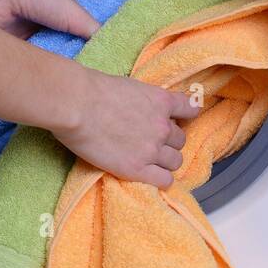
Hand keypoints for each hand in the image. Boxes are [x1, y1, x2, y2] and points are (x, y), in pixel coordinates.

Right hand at [53, 69, 199, 187]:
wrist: (76, 106)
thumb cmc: (93, 90)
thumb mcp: (128, 86)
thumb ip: (142, 100)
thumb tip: (138, 108)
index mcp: (161, 101)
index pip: (190, 109)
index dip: (183, 116)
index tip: (174, 120)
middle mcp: (162, 127)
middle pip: (181, 140)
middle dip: (168, 141)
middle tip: (150, 141)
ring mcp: (152, 150)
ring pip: (176, 162)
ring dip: (165, 161)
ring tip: (148, 160)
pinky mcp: (137, 169)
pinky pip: (165, 180)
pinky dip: (161, 179)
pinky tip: (149, 175)